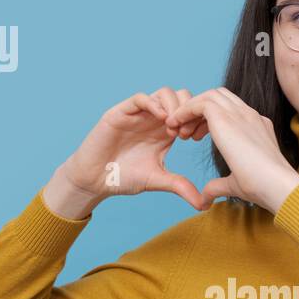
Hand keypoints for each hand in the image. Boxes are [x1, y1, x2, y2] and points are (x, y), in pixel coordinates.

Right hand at [45, 87, 215, 218]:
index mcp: (165, 131)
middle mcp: (153, 119)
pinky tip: (161, 119)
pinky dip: (154, 103)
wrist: (94, 180)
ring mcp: (138, 114)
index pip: (188, 112)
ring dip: (173, 106)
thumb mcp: (157, 180)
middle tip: (185, 133)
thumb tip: (204, 204)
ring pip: (163, 93)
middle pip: (181, 97)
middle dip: (188, 110)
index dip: (196, 120)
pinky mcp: (121, 113)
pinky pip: (140, 98)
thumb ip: (180, 186)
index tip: (196, 139)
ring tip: (173, 128)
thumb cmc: (122, 178)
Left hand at [164, 87, 298, 212]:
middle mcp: (249, 116)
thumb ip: (218, 186)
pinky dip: (184, 111)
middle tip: (184, 134)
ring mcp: (240, 113)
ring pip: (209, 96)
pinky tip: (175, 126)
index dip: (208, 120)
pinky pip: (200, 103)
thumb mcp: (234, 184)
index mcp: (256, 126)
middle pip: (219, 98)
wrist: (277, 186)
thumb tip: (204, 199)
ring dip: (189, 110)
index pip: (229, 110)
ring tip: (177, 131)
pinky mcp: (227, 117)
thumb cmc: (262, 189)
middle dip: (198, 111)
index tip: (195, 137)